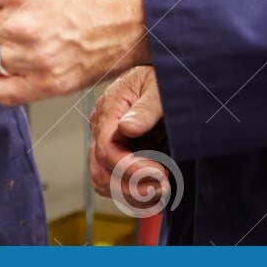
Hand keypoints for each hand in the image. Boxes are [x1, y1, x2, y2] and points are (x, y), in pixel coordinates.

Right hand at [89, 65, 165, 200]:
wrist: (167, 73)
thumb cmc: (164, 77)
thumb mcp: (160, 87)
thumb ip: (145, 108)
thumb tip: (127, 128)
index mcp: (110, 109)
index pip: (107, 150)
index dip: (131, 169)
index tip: (161, 172)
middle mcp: (101, 127)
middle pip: (100, 171)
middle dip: (131, 186)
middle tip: (163, 186)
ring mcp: (106, 140)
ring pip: (103, 181)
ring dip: (131, 194)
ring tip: (160, 190)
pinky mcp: (116, 151)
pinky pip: (112, 181)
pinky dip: (131, 194)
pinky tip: (153, 192)